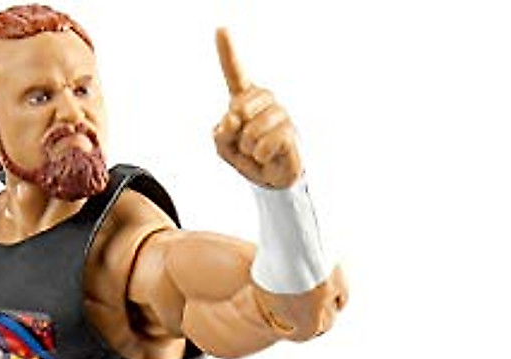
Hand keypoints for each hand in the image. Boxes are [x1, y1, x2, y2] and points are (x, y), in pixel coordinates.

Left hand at [213, 28, 301, 188]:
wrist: (271, 178)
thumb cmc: (248, 156)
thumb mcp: (224, 147)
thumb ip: (220, 134)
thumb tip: (231, 120)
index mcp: (245, 99)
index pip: (235, 73)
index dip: (228, 51)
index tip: (220, 28)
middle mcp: (264, 100)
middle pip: (237, 110)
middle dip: (234, 134)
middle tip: (244, 144)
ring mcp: (279, 112)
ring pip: (250, 131)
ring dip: (247, 149)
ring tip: (256, 152)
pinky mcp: (290, 131)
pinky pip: (263, 145)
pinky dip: (259, 157)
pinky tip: (267, 156)